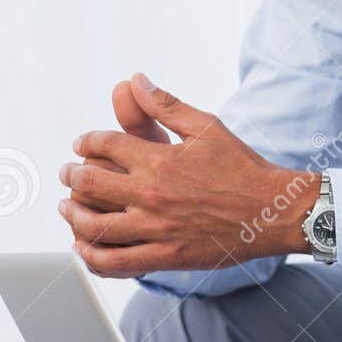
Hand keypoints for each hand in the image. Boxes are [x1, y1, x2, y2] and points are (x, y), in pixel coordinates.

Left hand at [58, 74, 314, 277]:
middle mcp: (151, 194)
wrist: (274, 210)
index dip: (86, 141)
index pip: (104, 144)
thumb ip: (167, 105)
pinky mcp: (165, 256)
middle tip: (69, 174)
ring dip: (72, 214)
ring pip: (93, 225)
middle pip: (88, 183)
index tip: (83, 144)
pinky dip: (91, 255)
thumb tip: (136, 80)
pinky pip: (115, 261)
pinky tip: (84, 246)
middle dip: (71, 175)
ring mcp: (156, 228)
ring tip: (68, 207)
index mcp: (160, 160)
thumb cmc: (244, 167)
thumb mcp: (208, 127)